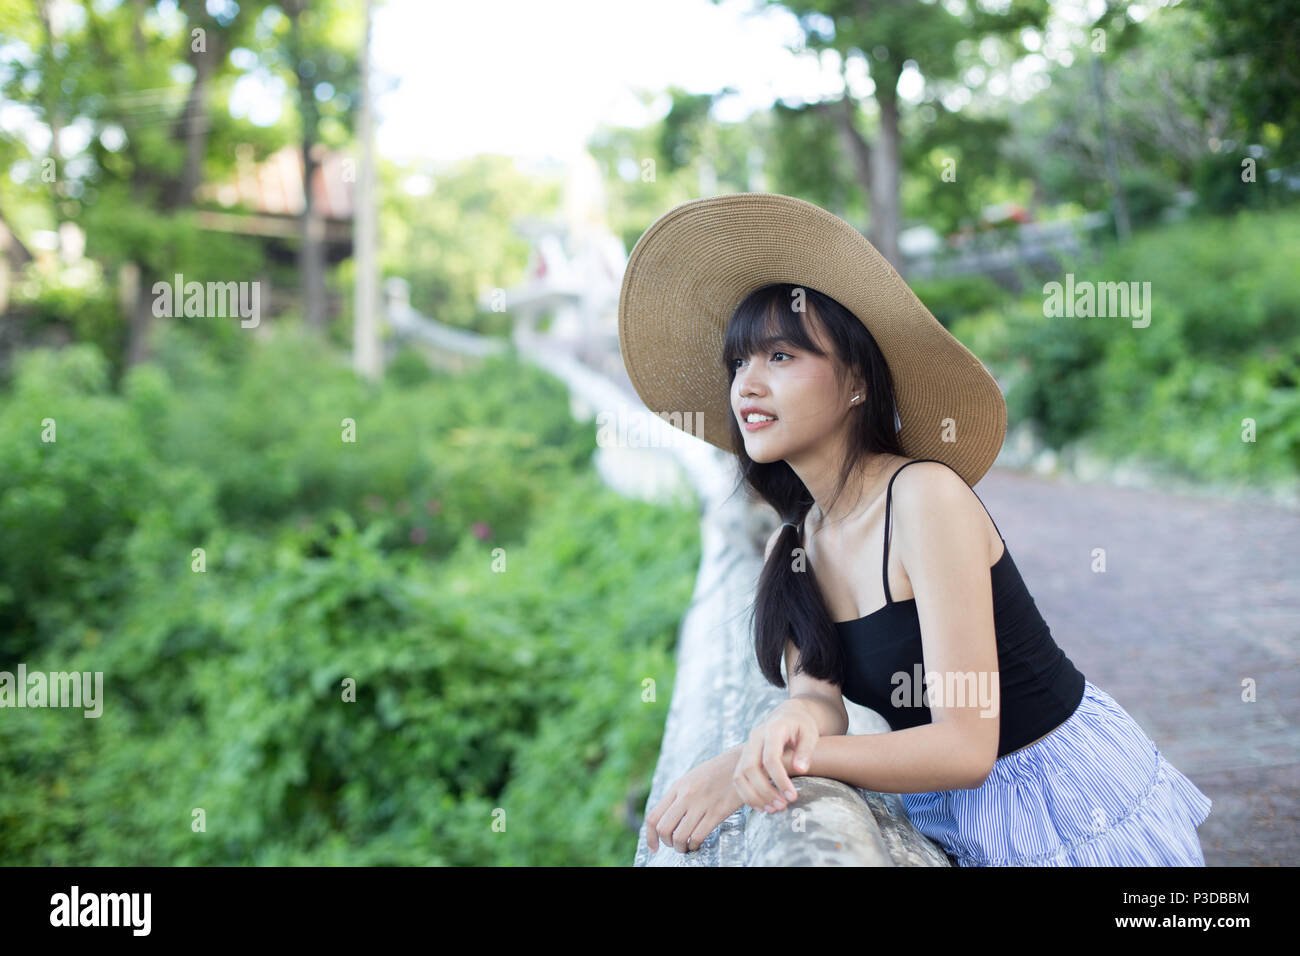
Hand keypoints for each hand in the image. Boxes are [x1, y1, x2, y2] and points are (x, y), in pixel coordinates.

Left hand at [645, 749, 744, 853]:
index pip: (653, 816)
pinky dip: (695, 845)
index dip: (650, 836)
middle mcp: (686, 795)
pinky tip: (698, 843)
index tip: (654, 848)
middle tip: (674, 844)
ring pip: (680, 836)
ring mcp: (701, 804)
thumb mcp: (692, 778)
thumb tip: (666, 818)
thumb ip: (678, 796)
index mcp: (677, 787)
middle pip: (663, 829)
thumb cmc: (717, 772)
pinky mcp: (718, 812)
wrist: (741, 762)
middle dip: (666, 842)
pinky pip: (698, 836)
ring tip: (686, 847)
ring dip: (680, 847)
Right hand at [732, 700, 818, 814]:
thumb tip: (801, 769)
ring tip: (773, 810)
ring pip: (740, 775)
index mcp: (773, 729)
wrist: (787, 716)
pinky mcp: (744, 758)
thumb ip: (806, 751)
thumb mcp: (810, 734)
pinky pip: (738, 779)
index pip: (770, 758)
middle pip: (750, 768)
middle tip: (782, 806)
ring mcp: (747, 748)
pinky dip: (747, 795)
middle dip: (765, 791)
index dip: (780, 780)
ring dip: (754, 796)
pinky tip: (762, 807)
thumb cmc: (802, 726)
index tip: (792, 796)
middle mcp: (755, 738)